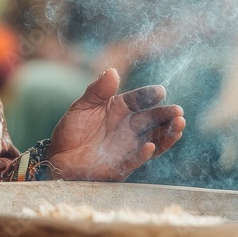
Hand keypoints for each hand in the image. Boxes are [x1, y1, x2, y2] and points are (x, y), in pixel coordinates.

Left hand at [46, 69, 184, 180]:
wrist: (58, 157)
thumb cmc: (71, 130)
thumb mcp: (82, 106)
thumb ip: (97, 90)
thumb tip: (112, 70)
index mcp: (119, 110)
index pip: (138, 100)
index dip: (149, 96)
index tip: (160, 91)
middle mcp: (128, 128)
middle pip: (152, 121)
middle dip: (167, 116)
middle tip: (178, 111)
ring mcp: (127, 147)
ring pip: (154, 141)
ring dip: (167, 135)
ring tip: (179, 126)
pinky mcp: (120, 166)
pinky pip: (135, 160)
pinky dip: (143, 154)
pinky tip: (150, 146)